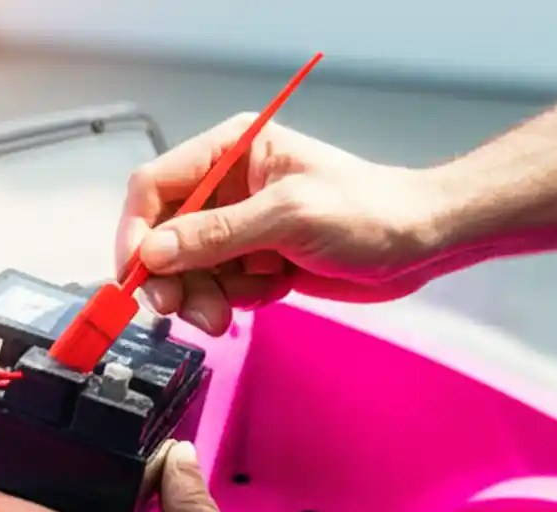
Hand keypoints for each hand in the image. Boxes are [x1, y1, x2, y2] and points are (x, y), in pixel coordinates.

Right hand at [116, 114, 455, 334]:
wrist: (420, 243)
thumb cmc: (369, 211)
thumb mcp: (288, 217)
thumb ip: (218, 234)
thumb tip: (155, 251)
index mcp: (230, 151)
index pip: (154, 187)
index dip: (136, 231)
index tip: (136, 274)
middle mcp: (225, 186)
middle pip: (162, 235)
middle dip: (169, 277)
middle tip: (179, 310)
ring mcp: (237, 226)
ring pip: (186, 270)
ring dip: (201, 298)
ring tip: (226, 315)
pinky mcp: (252, 259)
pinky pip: (217, 288)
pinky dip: (234, 301)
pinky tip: (271, 292)